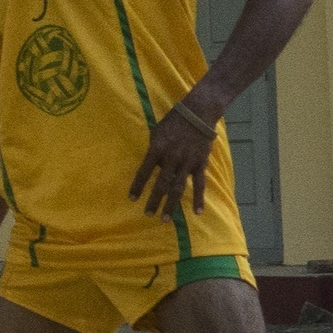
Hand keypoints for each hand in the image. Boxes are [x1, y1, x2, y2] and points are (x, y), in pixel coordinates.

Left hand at [128, 100, 217, 220]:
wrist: (198, 113)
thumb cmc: (172, 122)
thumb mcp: (156, 133)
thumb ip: (153, 151)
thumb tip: (150, 167)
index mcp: (157, 149)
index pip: (143, 171)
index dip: (137, 186)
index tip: (132, 199)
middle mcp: (171, 158)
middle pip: (161, 184)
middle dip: (154, 201)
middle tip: (148, 215)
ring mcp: (187, 162)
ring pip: (178, 187)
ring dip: (171, 204)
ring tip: (165, 219)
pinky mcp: (200, 163)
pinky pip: (200, 184)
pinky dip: (199, 199)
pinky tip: (196, 212)